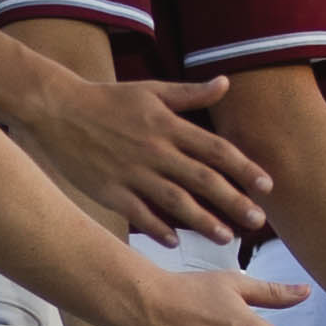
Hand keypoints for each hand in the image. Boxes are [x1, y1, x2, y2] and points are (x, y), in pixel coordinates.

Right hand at [23, 64, 275, 242]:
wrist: (58, 109)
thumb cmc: (108, 99)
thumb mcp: (151, 89)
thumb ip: (190, 93)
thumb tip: (225, 82)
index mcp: (168, 125)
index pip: (215, 149)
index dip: (244, 168)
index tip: (267, 186)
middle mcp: (155, 151)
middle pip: (202, 179)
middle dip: (233, 201)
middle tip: (257, 221)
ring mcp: (132, 173)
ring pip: (176, 201)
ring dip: (203, 221)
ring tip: (226, 237)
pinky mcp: (110, 190)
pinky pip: (139, 214)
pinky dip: (157, 229)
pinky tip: (176, 242)